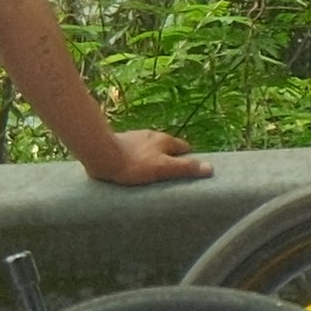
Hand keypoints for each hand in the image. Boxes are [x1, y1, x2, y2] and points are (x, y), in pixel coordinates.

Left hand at [79, 125, 209, 188]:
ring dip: (151, 158)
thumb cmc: (133, 164)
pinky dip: (136, 158)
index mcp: (164, 140)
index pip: (183, 148)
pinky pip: (134, 151)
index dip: (186, 160)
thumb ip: (185, 168)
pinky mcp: (120, 142)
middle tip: (166, 175)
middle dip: (169, 158)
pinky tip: (131, 168)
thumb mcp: (163, 168)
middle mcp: (151, 135)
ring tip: (147, 174)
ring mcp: (135, 137)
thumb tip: (210, 168)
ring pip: (149, 148)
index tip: (184, 172)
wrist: (101, 154)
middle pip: (166, 147)